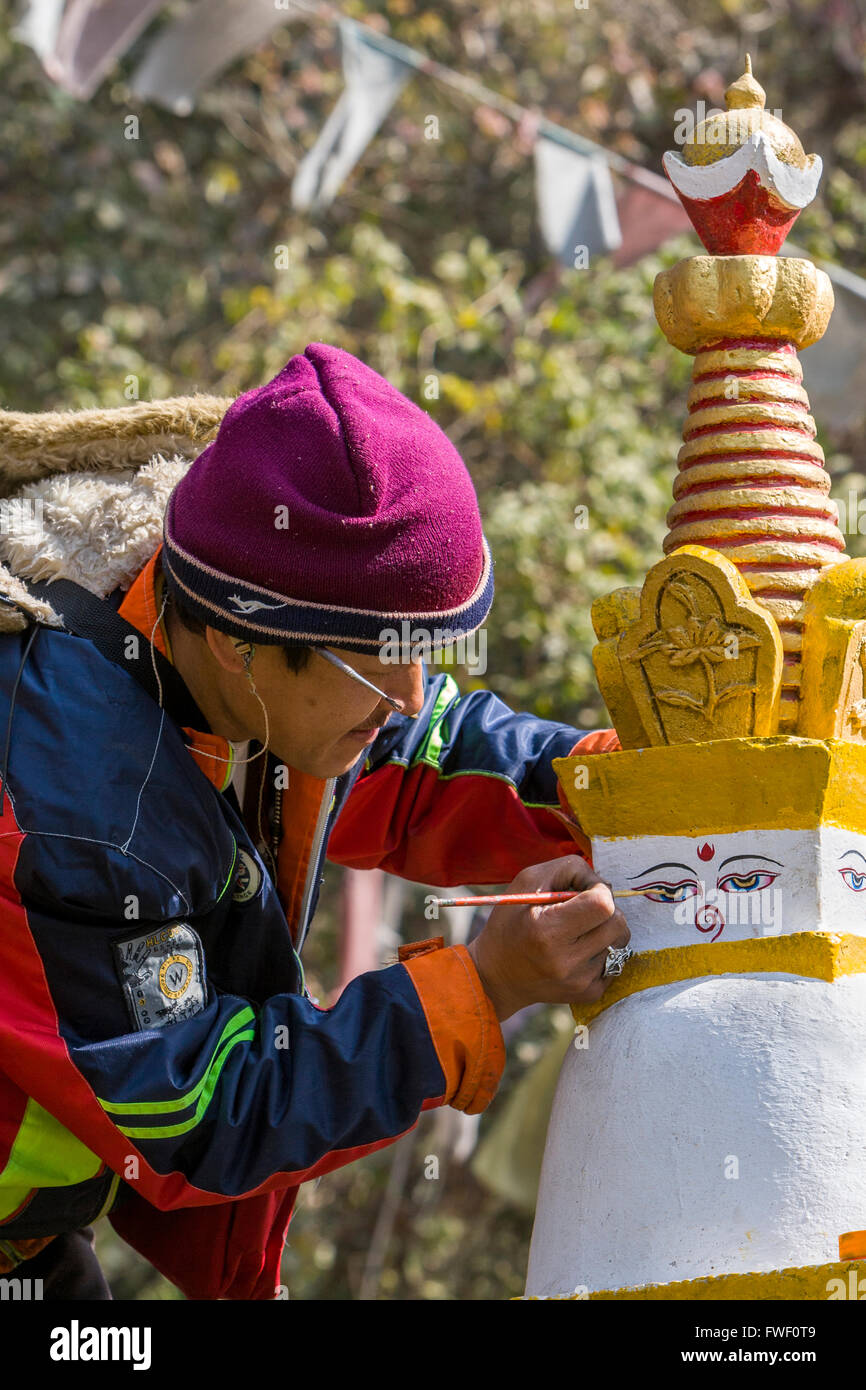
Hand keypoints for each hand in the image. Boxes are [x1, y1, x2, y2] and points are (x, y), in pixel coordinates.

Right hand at [465, 855, 629, 1021]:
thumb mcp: (528, 881)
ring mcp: (580, 981)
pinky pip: (617, 963)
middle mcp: (566, 961)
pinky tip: (579, 952)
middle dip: (606, 911)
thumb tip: (604, 883)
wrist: (497, 976)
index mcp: (548, 931)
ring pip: (620, 943)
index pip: (603, 904)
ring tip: (579, 932)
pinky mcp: (589, 995)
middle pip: (619, 924)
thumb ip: (570, 870)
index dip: (599, 890)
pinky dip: (602, 952)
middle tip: (582, 911)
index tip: (583, 892)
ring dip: (605, 931)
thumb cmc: (510, 922)